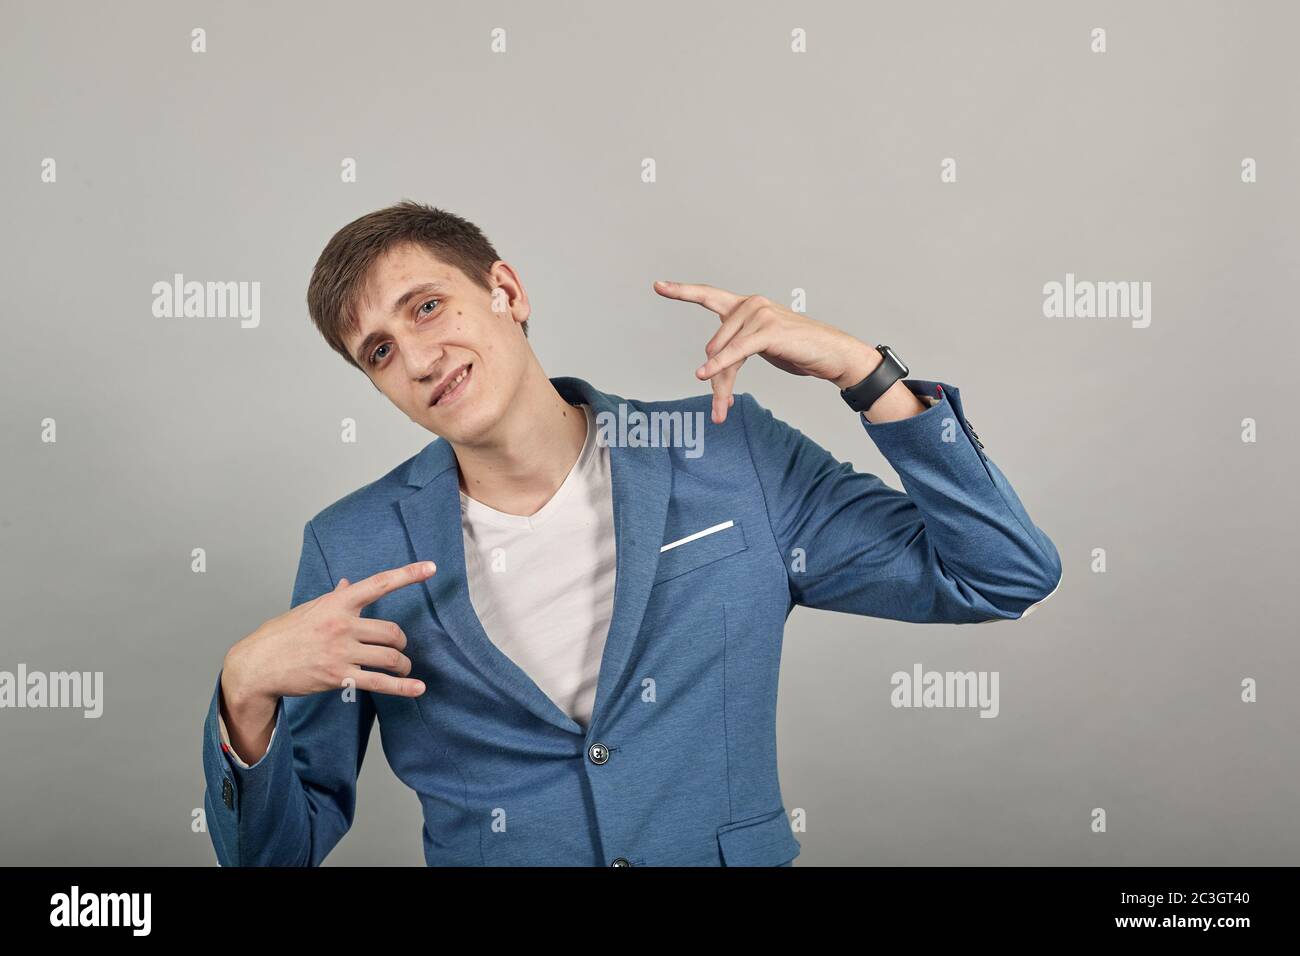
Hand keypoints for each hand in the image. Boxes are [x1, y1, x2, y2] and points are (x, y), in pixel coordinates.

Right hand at [223, 561, 435, 710]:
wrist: (259, 664)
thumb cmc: (283, 633)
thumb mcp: (309, 608)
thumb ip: (335, 597)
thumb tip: (348, 583)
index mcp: (337, 604)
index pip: (379, 584)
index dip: (408, 575)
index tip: (431, 568)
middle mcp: (343, 625)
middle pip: (392, 631)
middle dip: (400, 641)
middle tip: (398, 647)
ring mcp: (341, 652)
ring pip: (390, 656)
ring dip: (402, 663)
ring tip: (403, 667)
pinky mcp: (339, 678)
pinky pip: (380, 683)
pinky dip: (403, 687)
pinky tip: (418, 688)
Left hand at [653, 280, 880, 422]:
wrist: (832, 354)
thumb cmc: (798, 351)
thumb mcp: (759, 351)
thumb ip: (732, 354)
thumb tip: (709, 371)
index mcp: (746, 305)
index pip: (709, 295)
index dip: (682, 291)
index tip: (658, 285)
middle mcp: (750, 304)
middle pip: (715, 344)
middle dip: (715, 377)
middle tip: (719, 406)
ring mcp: (759, 314)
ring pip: (723, 352)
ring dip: (721, 383)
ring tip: (722, 407)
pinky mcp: (768, 330)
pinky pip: (736, 352)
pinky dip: (720, 366)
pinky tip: (705, 375)